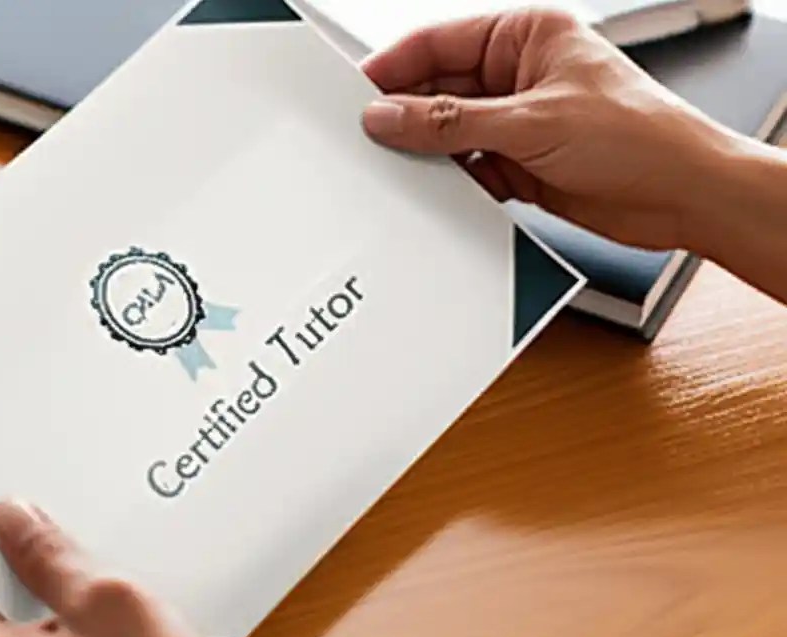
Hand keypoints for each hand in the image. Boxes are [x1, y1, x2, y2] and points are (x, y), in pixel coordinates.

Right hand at [358, 9, 756, 254]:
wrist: (686, 196)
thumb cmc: (641, 136)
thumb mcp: (531, 123)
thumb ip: (449, 122)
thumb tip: (388, 116)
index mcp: (528, 34)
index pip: (440, 42)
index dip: (393, 68)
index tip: (356, 94)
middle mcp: (521, 73)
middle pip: (439, 89)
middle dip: (407, 116)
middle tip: (370, 140)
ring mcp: (520, 119)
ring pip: (451, 132)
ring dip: (430, 153)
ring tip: (404, 169)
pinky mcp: (522, 163)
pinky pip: (468, 168)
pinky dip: (452, 182)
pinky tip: (440, 192)